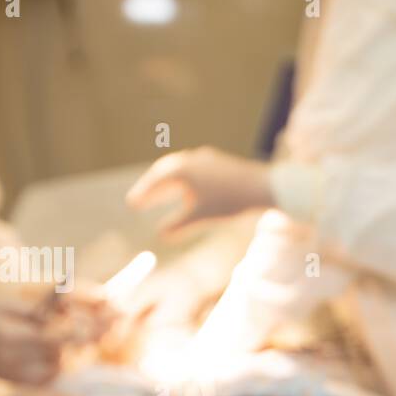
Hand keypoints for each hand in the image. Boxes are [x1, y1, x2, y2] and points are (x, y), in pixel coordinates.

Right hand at [126, 146, 273, 237]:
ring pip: (179, 171)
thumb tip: (161, 236)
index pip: (155, 181)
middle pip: (164, 173)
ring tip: (159, 197)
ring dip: (167, 184)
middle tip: (139, 202)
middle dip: (151, 189)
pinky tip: (186, 192)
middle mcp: (191, 159)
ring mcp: (205, 159)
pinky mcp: (218, 164)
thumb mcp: (202, 216)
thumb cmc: (230, 202)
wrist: (262, 186)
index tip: (132, 205)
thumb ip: (180, 225)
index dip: (143, 194)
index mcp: (182, 169)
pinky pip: (193, 172)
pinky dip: (182, 182)